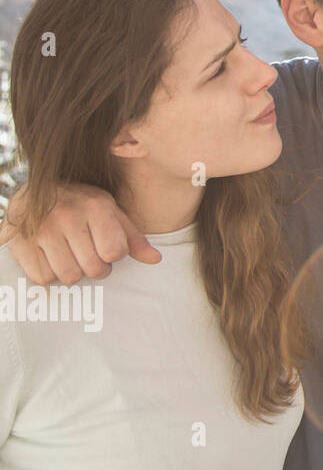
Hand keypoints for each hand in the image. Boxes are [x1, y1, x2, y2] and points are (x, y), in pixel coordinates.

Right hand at [0, 183, 160, 284]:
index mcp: (96, 206)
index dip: (113, 255)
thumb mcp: (111, 213)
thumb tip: (156, 260)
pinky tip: (51, 257)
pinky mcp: (19, 242)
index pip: (115, 252)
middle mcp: (68, 216)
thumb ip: (133, 237)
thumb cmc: (82, 205)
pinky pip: (43, 277)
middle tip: (88, 254)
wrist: (35, 192)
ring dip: (73, 272)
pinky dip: (50, 273)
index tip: (106, 247)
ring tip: (71, 255)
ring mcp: (41, 229)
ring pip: (69, 276)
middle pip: (94, 269)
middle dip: (95, 267)